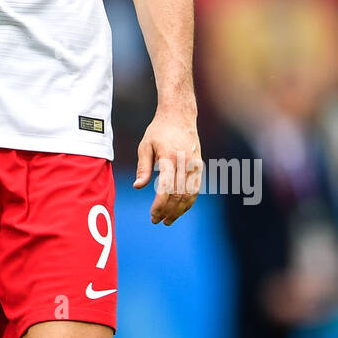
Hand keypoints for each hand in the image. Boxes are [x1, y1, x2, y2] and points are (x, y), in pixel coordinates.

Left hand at [133, 108, 201, 224]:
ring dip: (179, 211)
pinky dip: (188, 202)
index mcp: (170, 158)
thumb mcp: (145, 145)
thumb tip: (138, 187)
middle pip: (179, 195)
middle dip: (168, 211)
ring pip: (190, 195)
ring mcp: (195, 165)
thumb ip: (142, 167)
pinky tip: (179, 210)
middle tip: (157, 221)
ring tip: (168, 220)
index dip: (160, 205)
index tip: (152, 214)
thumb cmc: (159, 130)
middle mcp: (185, 163)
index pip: (166, 188)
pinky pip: (196, 189)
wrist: (180, 116)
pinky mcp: (199, 166)